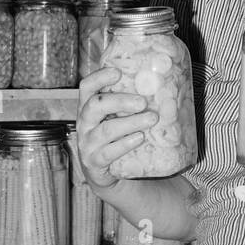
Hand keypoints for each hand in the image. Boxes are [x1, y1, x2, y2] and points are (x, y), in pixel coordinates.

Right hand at [76, 66, 158, 190]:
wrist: (102, 172)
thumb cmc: (112, 137)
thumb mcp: (113, 118)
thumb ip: (127, 104)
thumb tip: (160, 85)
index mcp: (88, 107)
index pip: (86, 87)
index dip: (99, 77)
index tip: (118, 72)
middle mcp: (84, 123)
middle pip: (95, 105)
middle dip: (120, 101)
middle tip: (143, 102)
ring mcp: (87, 143)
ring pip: (106, 129)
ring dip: (130, 123)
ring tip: (151, 119)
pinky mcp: (95, 161)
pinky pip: (109, 152)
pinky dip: (125, 144)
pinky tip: (140, 138)